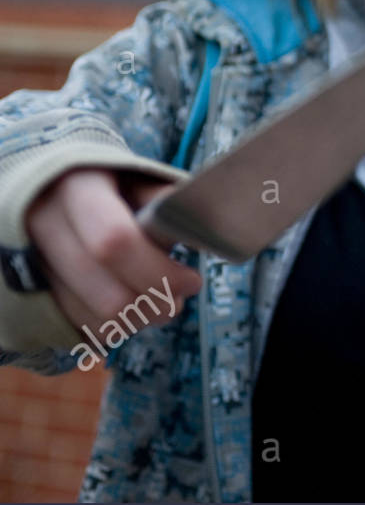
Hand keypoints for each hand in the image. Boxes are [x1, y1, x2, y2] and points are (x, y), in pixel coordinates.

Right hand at [24, 168, 201, 339]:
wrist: (51, 190)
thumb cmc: (108, 185)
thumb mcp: (135, 178)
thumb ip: (163, 201)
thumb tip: (194, 224)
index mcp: (76, 190)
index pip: (115, 242)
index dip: (161, 272)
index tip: (192, 281)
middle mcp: (44, 229)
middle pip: (108, 295)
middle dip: (156, 306)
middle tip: (178, 301)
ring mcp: (31, 265)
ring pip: (94, 319)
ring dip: (138, 320)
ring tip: (159, 304)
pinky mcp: (32, 292)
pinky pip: (78, 327)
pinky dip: (114, 326)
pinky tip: (132, 307)